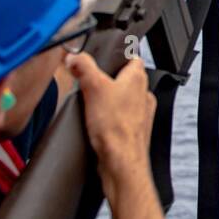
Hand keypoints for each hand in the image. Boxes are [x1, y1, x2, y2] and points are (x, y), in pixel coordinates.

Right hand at [65, 53, 155, 194]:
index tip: (107, 58)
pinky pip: (122, 119)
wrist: (121, 162)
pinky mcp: (134, 131)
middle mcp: (143, 95)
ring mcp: (141, 115)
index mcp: (137, 79)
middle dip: (111, 80)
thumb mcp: (93, 88)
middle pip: (128, 79)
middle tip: (93, 83)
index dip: (120, 56)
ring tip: (94, 104)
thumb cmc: (115, 128)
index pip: (134, 58)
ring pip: (125, 100)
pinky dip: (112, 119)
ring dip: (111, 101)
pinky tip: (98, 124)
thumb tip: (75, 57)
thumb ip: (84, 67)